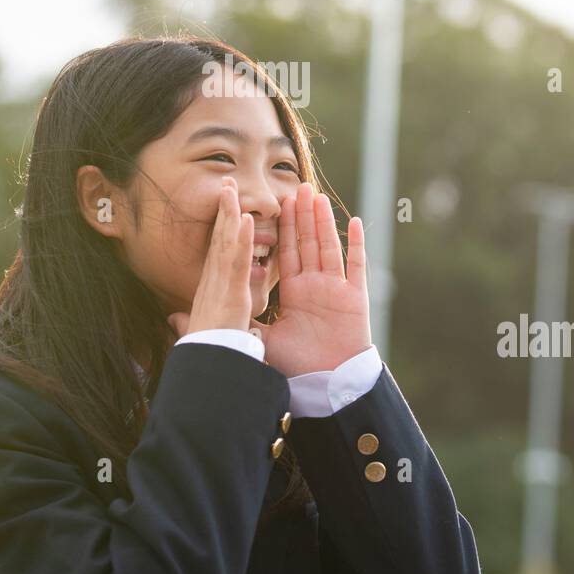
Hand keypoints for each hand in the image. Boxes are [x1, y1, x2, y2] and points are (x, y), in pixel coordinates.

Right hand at [166, 177, 253, 337]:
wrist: (205, 364)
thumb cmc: (205, 348)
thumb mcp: (196, 328)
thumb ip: (186, 320)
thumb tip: (173, 319)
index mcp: (209, 284)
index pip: (216, 247)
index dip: (219, 223)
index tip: (224, 203)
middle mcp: (212, 278)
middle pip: (218, 235)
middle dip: (223, 208)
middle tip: (227, 181)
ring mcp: (221, 282)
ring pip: (225, 241)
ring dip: (229, 213)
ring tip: (232, 188)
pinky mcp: (231, 292)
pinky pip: (237, 261)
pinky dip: (241, 240)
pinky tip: (246, 220)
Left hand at [249, 182, 370, 377]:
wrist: (329, 386)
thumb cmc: (301, 366)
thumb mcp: (266, 340)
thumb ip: (247, 324)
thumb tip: (216, 319)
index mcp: (295, 292)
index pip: (287, 253)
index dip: (284, 229)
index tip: (278, 205)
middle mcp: (315, 286)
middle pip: (308, 243)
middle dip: (302, 215)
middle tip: (297, 187)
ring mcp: (336, 289)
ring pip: (329, 246)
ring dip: (323, 221)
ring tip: (316, 196)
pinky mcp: (355, 297)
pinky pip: (356, 266)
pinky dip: (356, 243)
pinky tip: (353, 221)